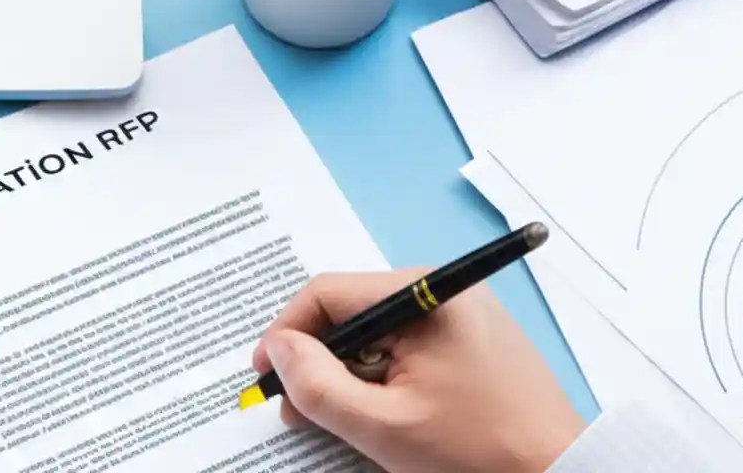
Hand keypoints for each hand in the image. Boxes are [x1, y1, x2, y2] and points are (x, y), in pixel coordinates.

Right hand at [253, 270, 584, 472]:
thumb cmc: (478, 454)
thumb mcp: (382, 426)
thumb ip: (317, 384)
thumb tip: (278, 350)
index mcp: (426, 293)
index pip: (328, 293)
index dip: (286, 333)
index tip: (264, 376)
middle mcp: (444, 289)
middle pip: (351, 311)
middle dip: (316, 360)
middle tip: (297, 408)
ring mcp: (462, 313)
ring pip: (376, 332)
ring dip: (348, 373)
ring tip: (338, 420)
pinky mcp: (472, 339)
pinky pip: (407, 345)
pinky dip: (381, 376)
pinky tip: (378, 413)